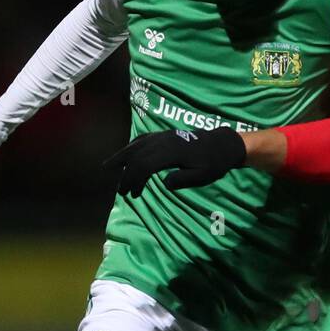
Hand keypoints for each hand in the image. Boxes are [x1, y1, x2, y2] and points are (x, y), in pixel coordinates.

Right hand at [103, 126, 245, 196]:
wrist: (221, 144)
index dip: (134, 180)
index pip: (144, 165)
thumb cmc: (213, 163)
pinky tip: (126, 155)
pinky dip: (131, 147)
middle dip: (126, 175)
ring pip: (136, 145)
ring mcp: (162, 136)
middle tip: (121, 192)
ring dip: (122, 157)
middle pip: (137, 156)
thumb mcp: (203, 175)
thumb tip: (164, 183)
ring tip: (108, 167)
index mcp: (171, 152)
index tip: (132, 194)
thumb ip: (183, 179)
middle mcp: (163, 141)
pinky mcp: (163, 135)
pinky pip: (142, 139)